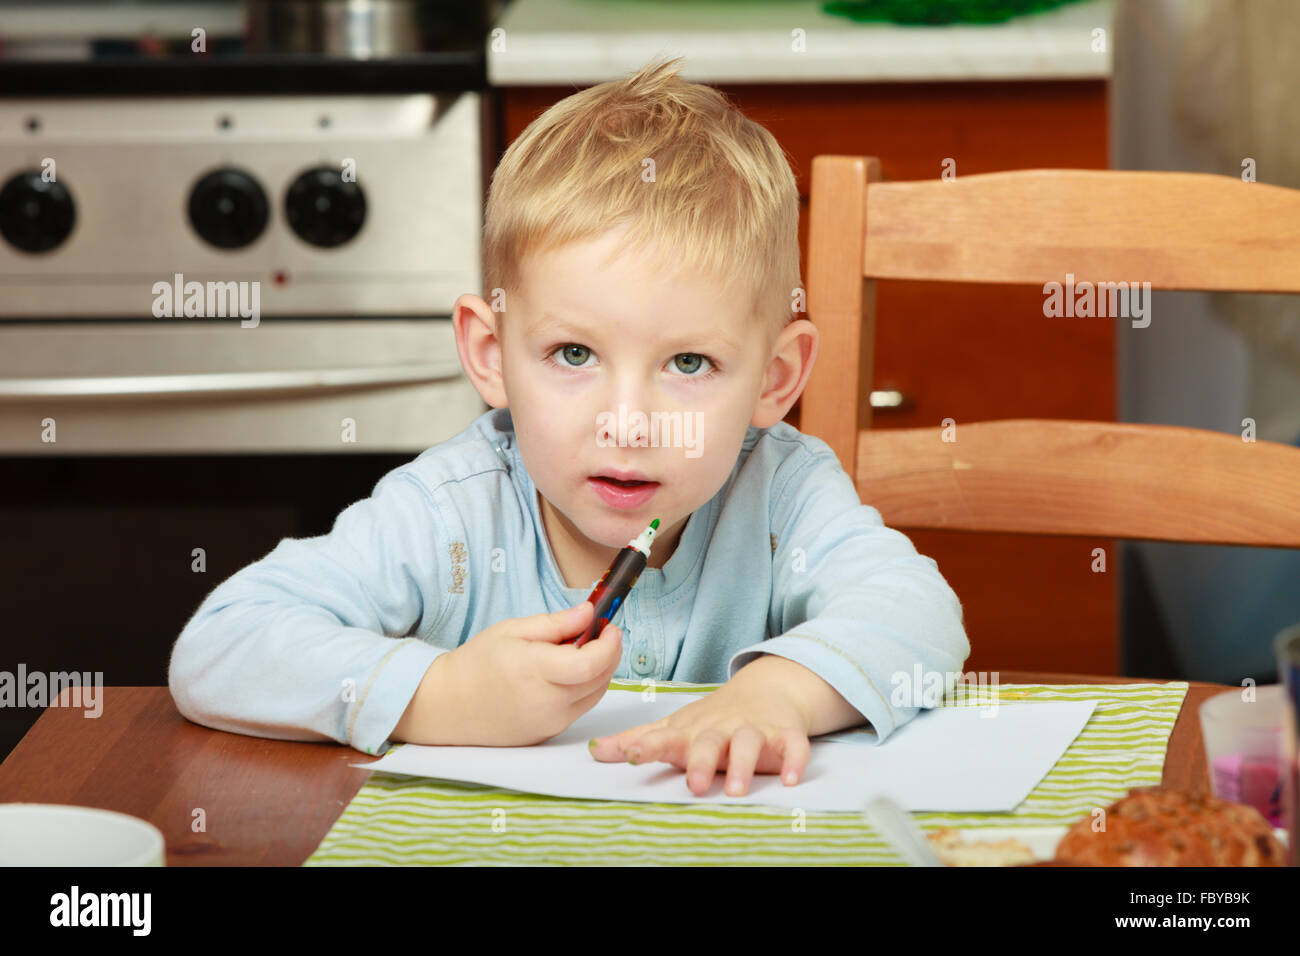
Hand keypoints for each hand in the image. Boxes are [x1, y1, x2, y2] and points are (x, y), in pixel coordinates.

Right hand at [437, 601, 621, 745]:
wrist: (448, 706)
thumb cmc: (476, 663)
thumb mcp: (511, 630)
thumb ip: (556, 623)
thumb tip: (590, 612)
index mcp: (535, 671)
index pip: (591, 663)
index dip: (610, 644)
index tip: (609, 627)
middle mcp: (546, 702)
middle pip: (601, 679)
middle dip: (610, 653)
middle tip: (600, 634)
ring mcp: (549, 723)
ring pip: (595, 695)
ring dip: (600, 671)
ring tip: (580, 651)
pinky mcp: (548, 734)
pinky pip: (579, 708)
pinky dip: (584, 689)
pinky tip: (566, 674)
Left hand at [588, 671, 812, 795]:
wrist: (766, 688)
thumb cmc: (711, 718)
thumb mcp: (674, 726)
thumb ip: (637, 741)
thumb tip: (593, 751)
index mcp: (690, 730)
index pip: (663, 736)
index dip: (646, 745)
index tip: (630, 756)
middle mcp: (720, 729)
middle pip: (708, 742)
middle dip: (700, 762)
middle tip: (694, 785)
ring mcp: (753, 730)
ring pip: (748, 743)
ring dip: (742, 764)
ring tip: (735, 791)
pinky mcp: (784, 734)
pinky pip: (793, 745)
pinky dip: (795, 759)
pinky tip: (792, 779)